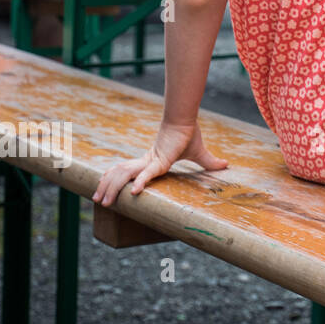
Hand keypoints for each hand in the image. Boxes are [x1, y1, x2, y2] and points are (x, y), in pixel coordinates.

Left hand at [93, 119, 227, 206]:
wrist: (186, 121)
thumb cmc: (188, 135)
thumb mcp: (198, 154)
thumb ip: (208, 162)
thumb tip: (226, 165)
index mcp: (151, 161)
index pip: (127, 171)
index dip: (113, 179)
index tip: (103, 188)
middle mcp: (146, 162)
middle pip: (120, 175)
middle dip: (106, 188)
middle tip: (97, 201)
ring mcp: (150, 161)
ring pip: (125, 176)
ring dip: (112, 188)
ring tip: (103, 202)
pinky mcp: (158, 161)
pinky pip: (146, 174)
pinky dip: (139, 182)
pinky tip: (134, 193)